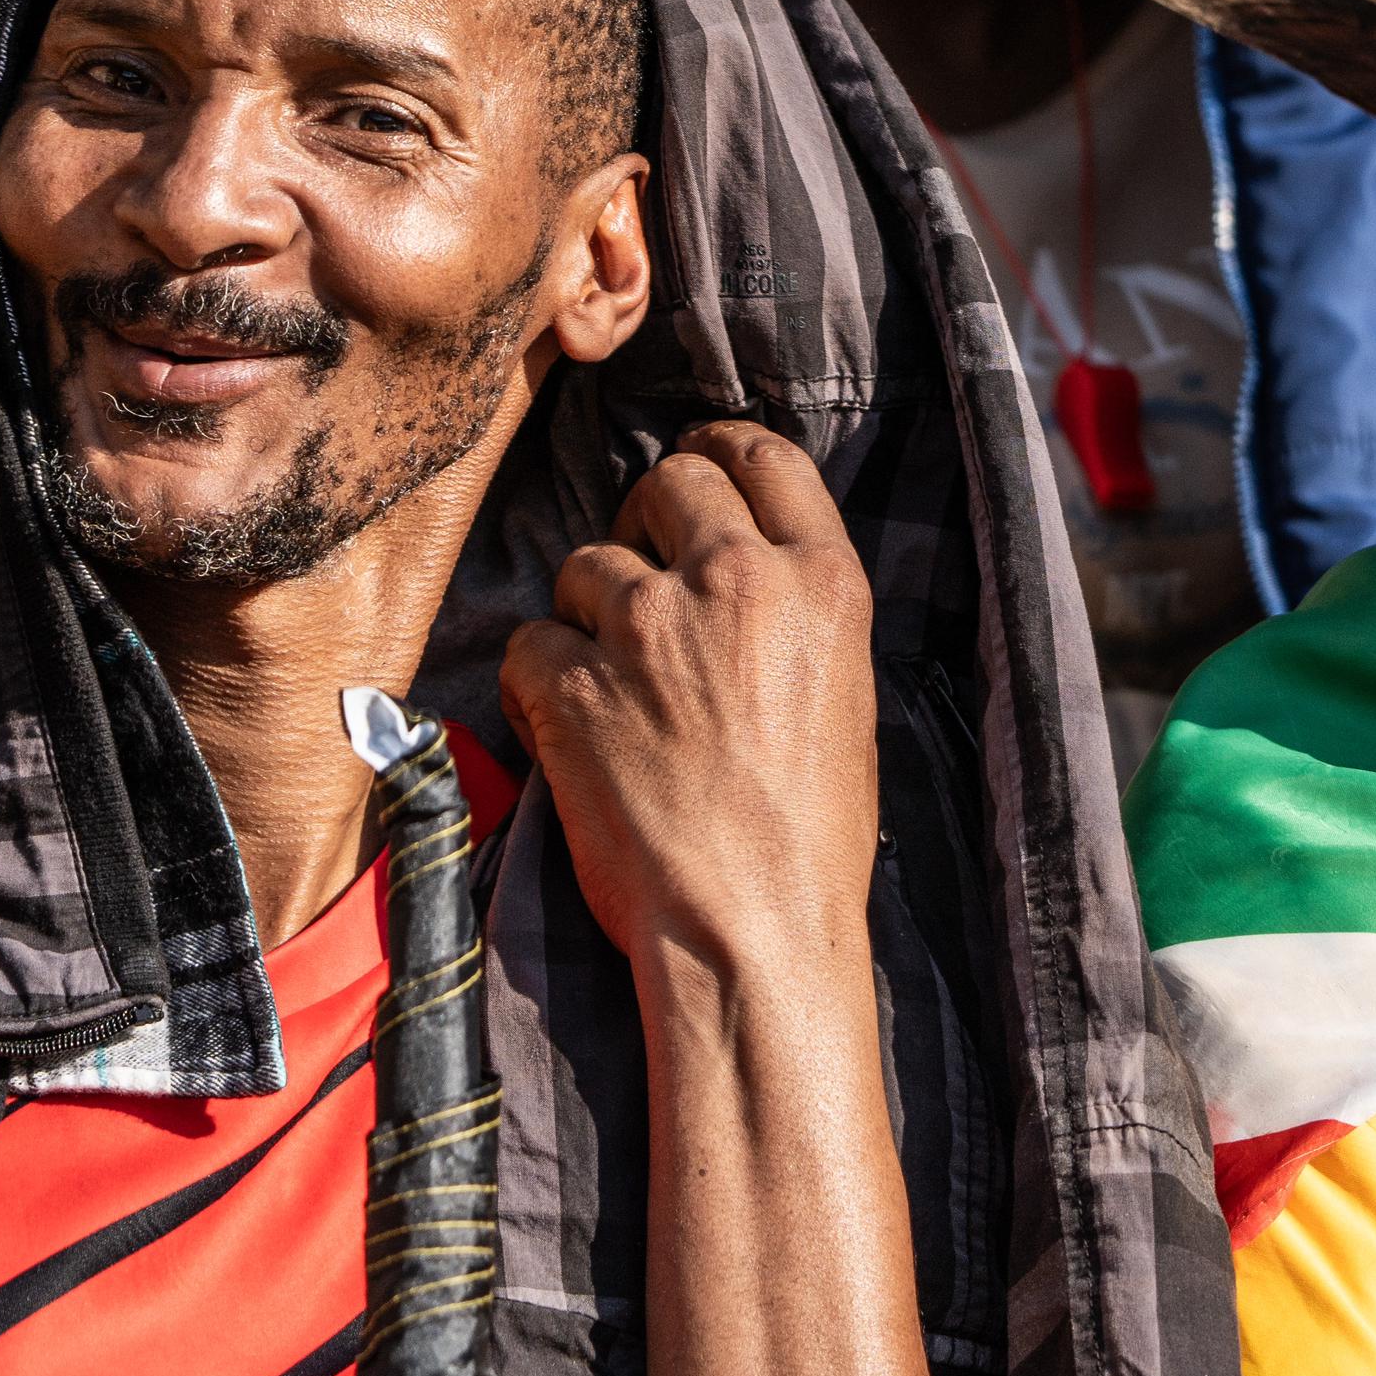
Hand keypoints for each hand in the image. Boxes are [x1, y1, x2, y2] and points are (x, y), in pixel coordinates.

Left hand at [505, 422, 876, 978]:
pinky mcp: (571, 682)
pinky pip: (531, 640)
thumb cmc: (813, 833)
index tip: (700, 461)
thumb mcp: (844, 692)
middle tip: (643, 571)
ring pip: (585, 562)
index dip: (722, 451)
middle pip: (669, 484)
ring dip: (588, 608)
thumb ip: (796, 611)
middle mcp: (736, 580)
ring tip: (611, 678)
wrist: (752, 925)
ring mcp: (647, 627)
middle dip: (648, 518)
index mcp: (821, 580)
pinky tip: (567, 722)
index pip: (765, 458)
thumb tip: (744, 575)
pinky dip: (539, 677)